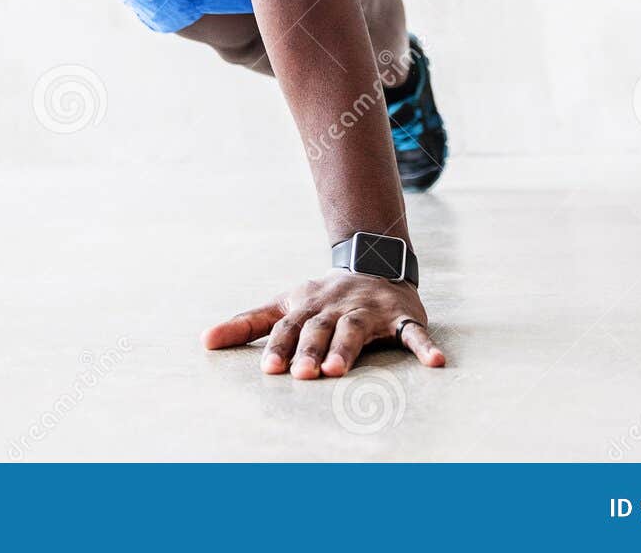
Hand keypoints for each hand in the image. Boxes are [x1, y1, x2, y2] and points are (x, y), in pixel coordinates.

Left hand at [202, 271, 445, 378]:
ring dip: (348, 349)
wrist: (374, 264)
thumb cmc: (321, 299)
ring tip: (339, 371)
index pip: (289, 327)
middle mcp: (336, 307)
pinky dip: (425, 347)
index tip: (269, 369)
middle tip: (303, 375)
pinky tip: (436, 364)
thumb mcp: (284, 305)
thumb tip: (204, 341)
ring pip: (356, 329)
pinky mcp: (401, 316)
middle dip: (311, 350)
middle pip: (321, 329)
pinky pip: (414, 332)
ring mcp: (369, 310)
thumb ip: (246, 324)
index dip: (280, 346)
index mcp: (307, 306)